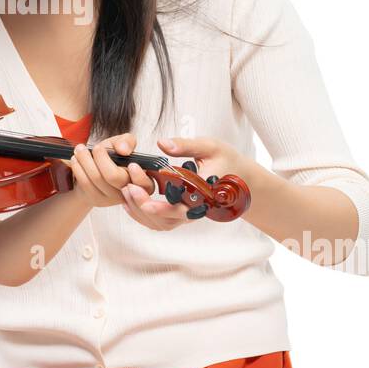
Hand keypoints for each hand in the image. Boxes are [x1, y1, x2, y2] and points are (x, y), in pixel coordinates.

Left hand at [67, 133, 154, 209]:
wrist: (96, 171)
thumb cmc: (114, 158)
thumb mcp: (122, 145)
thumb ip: (127, 141)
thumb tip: (122, 149)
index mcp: (143, 180)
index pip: (145, 183)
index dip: (139, 176)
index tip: (131, 164)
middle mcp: (130, 193)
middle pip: (114, 177)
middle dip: (101, 158)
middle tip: (95, 147)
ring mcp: (113, 199)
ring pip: (97, 178)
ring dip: (85, 160)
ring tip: (80, 149)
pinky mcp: (98, 201)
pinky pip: (85, 184)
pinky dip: (78, 169)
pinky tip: (76, 160)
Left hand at [120, 135, 252, 230]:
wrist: (242, 179)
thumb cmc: (226, 160)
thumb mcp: (210, 146)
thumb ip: (186, 145)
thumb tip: (162, 143)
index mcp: (206, 191)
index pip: (182, 204)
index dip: (161, 205)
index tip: (141, 196)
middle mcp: (199, 207)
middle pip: (170, 217)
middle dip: (145, 206)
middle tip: (128, 188)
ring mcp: (191, 214)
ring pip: (164, 224)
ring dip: (143, 213)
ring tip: (126, 192)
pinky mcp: (185, 215)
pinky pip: (164, 223)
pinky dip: (145, 217)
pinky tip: (130, 203)